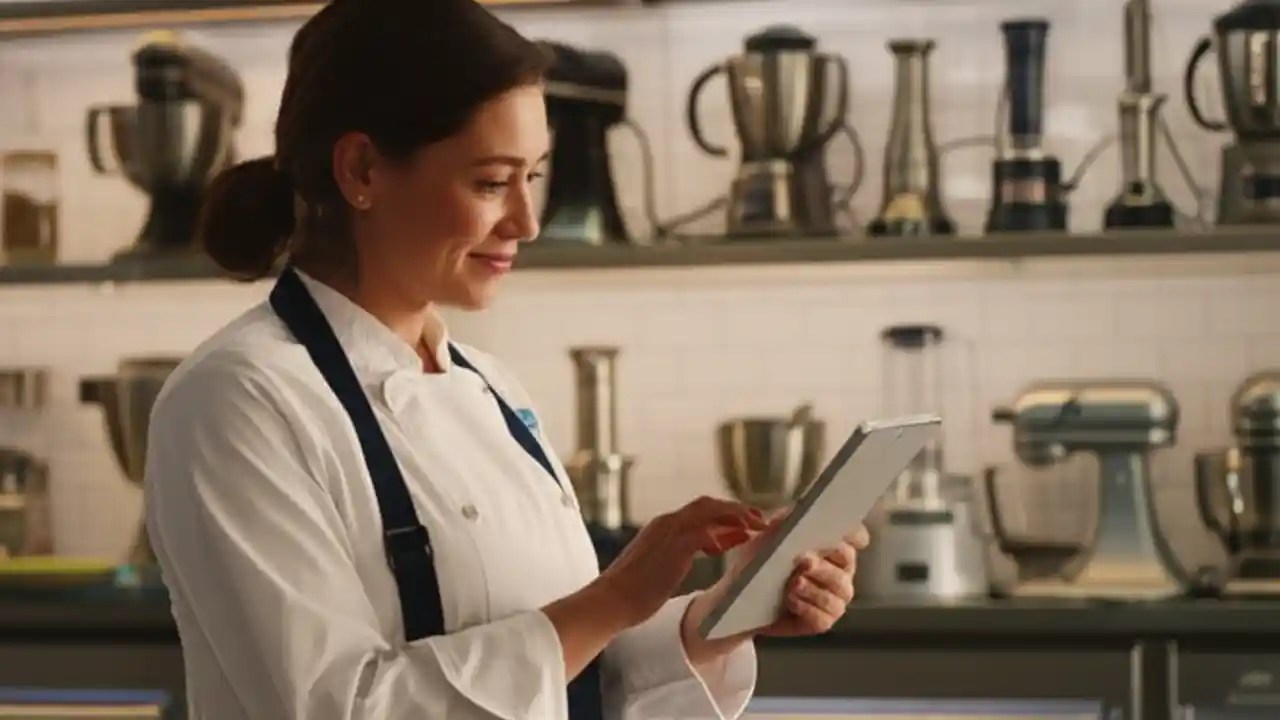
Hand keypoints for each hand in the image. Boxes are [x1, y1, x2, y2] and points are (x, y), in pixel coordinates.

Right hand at [595, 496, 767, 628]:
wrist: (610, 601)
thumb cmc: (630, 593)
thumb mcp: (656, 568)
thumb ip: (672, 558)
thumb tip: (681, 561)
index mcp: (661, 528)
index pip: (698, 512)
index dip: (723, 515)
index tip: (742, 524)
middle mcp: (666, 523)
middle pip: (708, 503)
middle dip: (735, 508)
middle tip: (758, 519)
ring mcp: (670, 532)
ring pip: (711, 510)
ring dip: (738, 514)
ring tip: (758, 524)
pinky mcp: (676, 546)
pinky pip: (709, 530)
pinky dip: (728, 531)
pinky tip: (742, 539)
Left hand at [681, 515, 869, 661]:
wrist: (740, 596)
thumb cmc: (759, 561)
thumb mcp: (766, 535)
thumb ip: (783, 521)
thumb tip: (795, 510)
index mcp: (833, 545)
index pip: (856, 535)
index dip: (853, 534)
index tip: (837, 534)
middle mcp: (842, 571)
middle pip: (847, 562)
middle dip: (826, 561)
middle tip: (804, 560)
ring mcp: (835, 598)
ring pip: (838, 591)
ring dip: (815, 587)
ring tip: (793, 583)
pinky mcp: (823, 621)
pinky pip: (823, 617)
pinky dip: (808, 608)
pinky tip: (791, 601)